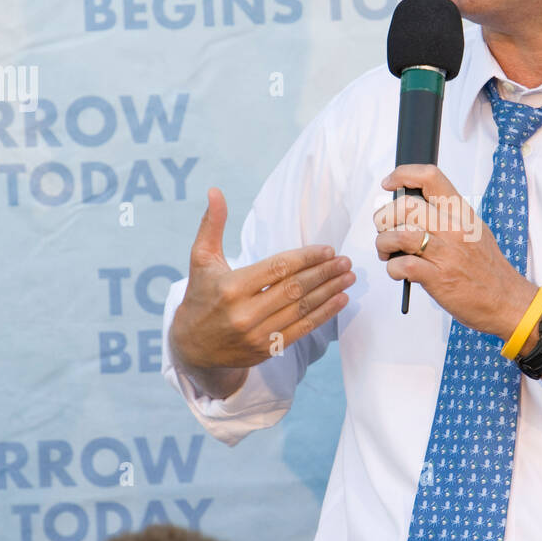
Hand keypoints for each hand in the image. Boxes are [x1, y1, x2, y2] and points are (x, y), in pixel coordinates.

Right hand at [170, 187, 355, 373]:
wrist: (193, 346)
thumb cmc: (200, 295)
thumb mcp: (201, 259)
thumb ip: (212, 225)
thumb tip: (215, 190)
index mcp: (231, 287)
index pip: (278, 268)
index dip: (306, 258)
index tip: (328, 250)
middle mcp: (245, 313)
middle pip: (295, 288)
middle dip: (324, 273)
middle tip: (345, 262)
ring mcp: (257, 334)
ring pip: (302, 309)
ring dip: (330, 292)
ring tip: (348, 278)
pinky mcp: (267, 350)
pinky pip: (302, 329)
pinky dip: (324, 314)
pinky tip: (340, 300)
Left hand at [373, 165, 535, 336]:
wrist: (506, 300)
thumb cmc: (487, 269)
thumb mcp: (474, 230)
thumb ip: (447, 217)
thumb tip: (411, 209)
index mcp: (461, 213)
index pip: (430, 177)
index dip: (403, 174)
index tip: (389, 183)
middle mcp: (453, 229)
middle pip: (406, 205)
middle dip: (384, 217)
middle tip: (384, 229)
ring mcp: (446, 253)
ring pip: (399, 234)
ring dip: (384, 243)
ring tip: (387, 252)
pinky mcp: (438, 278)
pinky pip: (402, 266)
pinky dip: (392, 268)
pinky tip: (399, 272)